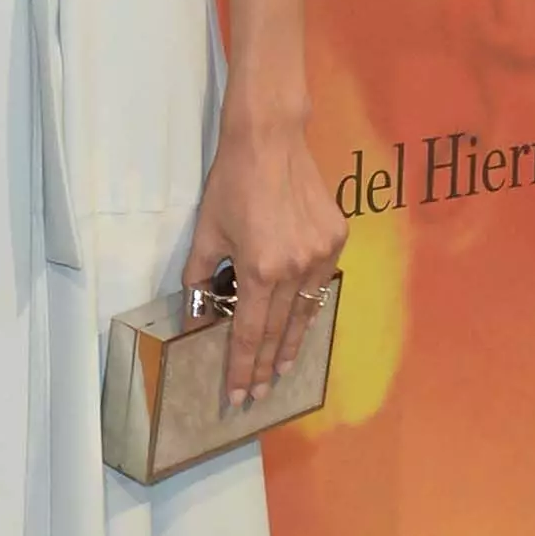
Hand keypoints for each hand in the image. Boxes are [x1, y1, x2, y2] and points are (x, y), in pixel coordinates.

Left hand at [186, 110, 339, 402]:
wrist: (270, 140)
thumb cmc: (231, 183)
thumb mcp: (206, 232)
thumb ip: (201, 278)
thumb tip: (198, 314)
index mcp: (260, 270)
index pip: (250, 333)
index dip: (242, 368)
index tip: (238, 394)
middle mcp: (296, 269)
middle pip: (280, 330)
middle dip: (267, 366)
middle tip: (261, 393)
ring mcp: (322, 255)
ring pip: (306, 312)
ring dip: (292, 344)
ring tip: (283, 370)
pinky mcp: (336, 240)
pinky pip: (321, 283)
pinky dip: (309, 305)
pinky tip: (301, 321)